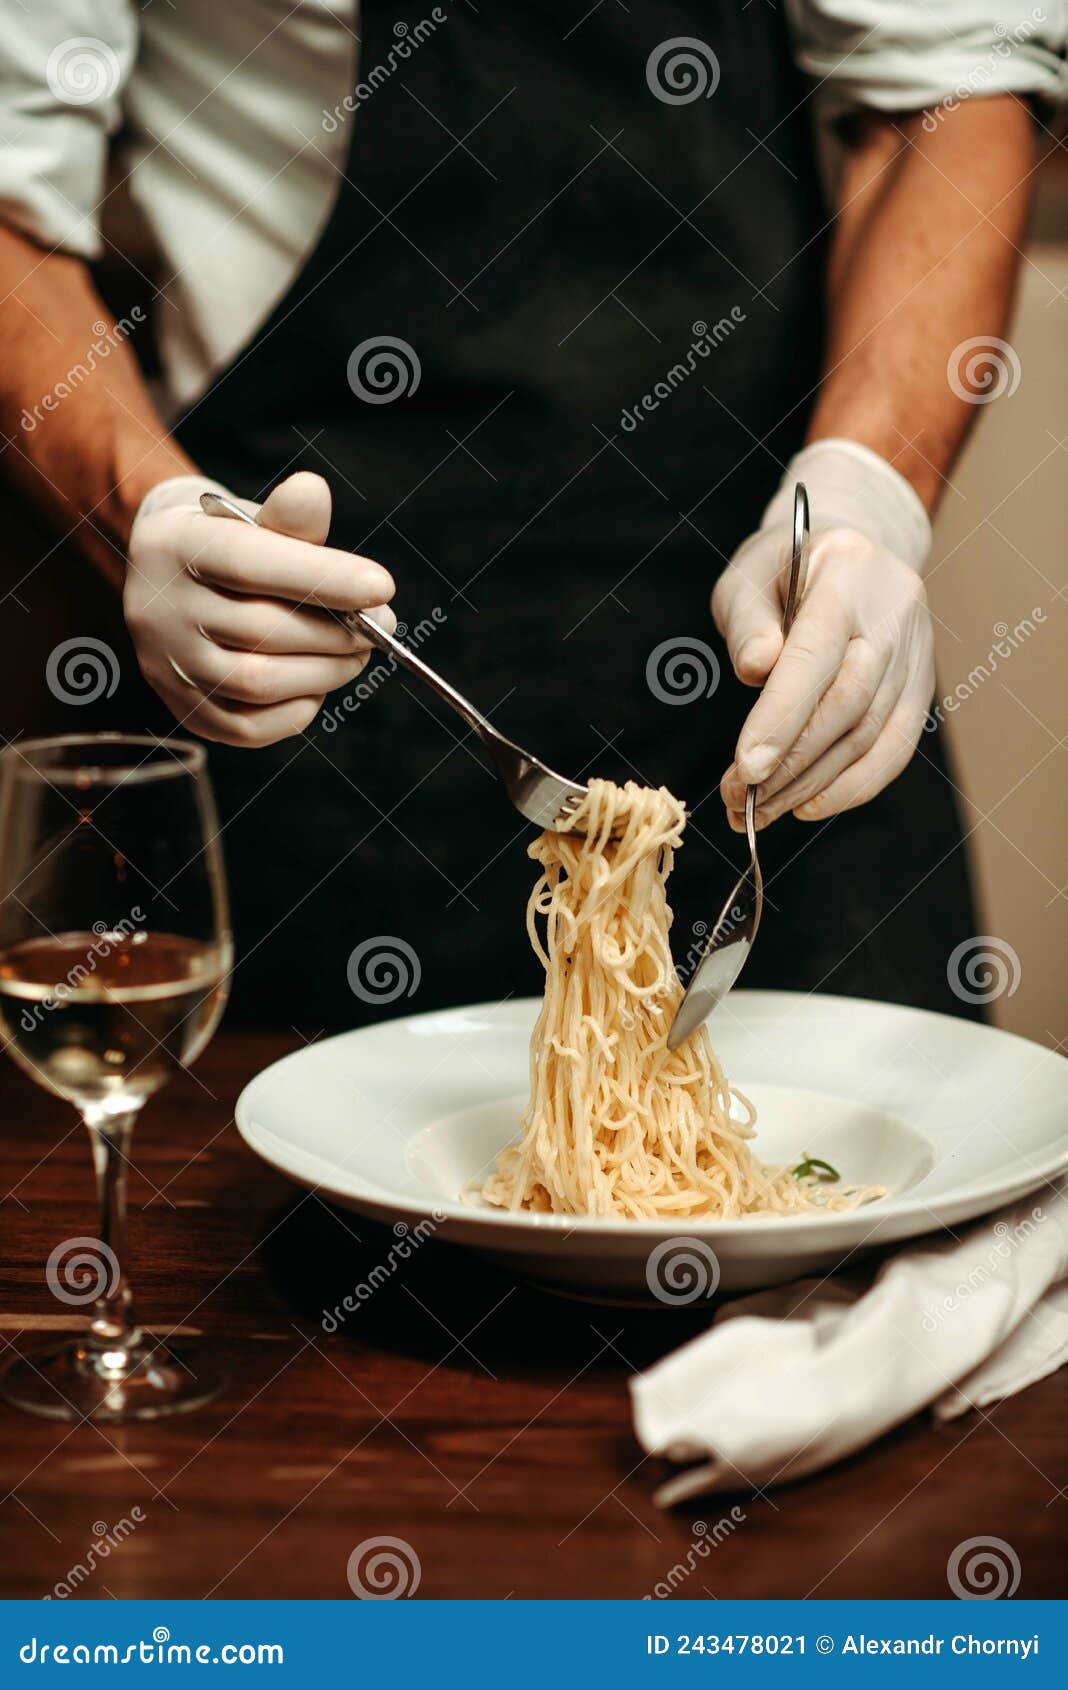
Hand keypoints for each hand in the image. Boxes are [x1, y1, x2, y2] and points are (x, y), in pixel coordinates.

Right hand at [124, 471, 394, 745]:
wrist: (167, 582)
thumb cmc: (228, 547)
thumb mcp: (252, 519)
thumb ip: (288, 516)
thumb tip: (314, 492)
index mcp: (176, 547)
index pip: (251, 564)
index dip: (323, 578)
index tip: (381, 587)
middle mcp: (161, 610)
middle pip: (262, 629)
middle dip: (336, 632)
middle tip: (380, 624)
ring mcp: (168, 666)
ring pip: (258, 682)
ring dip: (325, 672)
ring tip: (356, 653)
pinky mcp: (184, 710)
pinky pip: (249, 728)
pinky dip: (298, 709)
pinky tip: (317, 684)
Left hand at [714, 523, 933, 827]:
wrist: (848, 558)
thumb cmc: (784, 569)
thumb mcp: (748, 577)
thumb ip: (747, 621)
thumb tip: (756, 669)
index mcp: (848, 571)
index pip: (817, 655)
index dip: (782, 716)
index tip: (746, 768)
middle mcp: (895, 611)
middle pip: (849, 703)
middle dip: (791, 762)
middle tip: (739, 800)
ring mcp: (917, 650)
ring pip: (871, 733)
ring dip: (813, 783)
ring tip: (759, 810)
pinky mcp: (922, 685)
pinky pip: (895, 747)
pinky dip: (854, 785)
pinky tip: (808, 805)